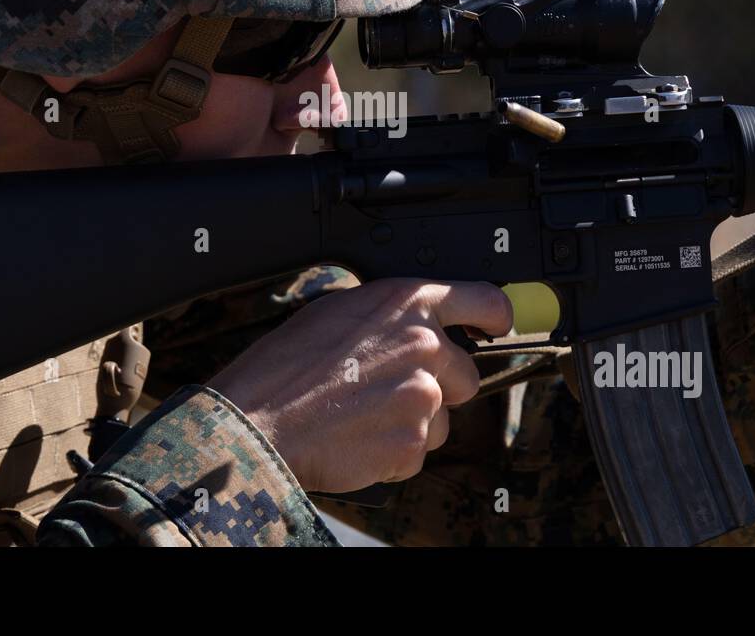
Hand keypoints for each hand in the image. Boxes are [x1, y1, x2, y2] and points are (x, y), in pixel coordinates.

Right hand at [207, 279, 513, 492]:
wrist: (258, 422)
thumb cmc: (284, 368)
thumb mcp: (337, 312)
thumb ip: (389, 316)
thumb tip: (415, 325)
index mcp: (406, 302)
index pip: (485, 301)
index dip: (495, 318)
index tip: (496, 328)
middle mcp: (425, 344)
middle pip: (466, 373)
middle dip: (438, 386)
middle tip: (386, 391)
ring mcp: (423, 396)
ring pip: (443, 418)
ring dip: (414, 423)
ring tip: (362, 416)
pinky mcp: (414, 443)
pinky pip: (419, 452)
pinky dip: (394, 453)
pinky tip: (358, 440)